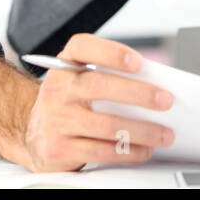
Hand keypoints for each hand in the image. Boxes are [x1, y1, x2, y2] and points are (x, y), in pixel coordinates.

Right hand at [19, 33, 175, 171]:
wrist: (33, 134)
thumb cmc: (69, 103)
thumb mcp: (80, 82)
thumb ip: (108, 77)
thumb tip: (154, 86)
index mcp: (65, 66)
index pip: (83, 48)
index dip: (111, 52)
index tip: (138, 62)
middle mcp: (57, 90)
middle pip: (98, 85)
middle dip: (138, 93)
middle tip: (166, 100)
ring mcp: (55, 120)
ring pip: (105, 124)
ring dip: (141, 130)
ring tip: (164, 134)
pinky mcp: (58, 149)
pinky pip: (100, 152)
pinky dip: (127, 152)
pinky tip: (144, 150)